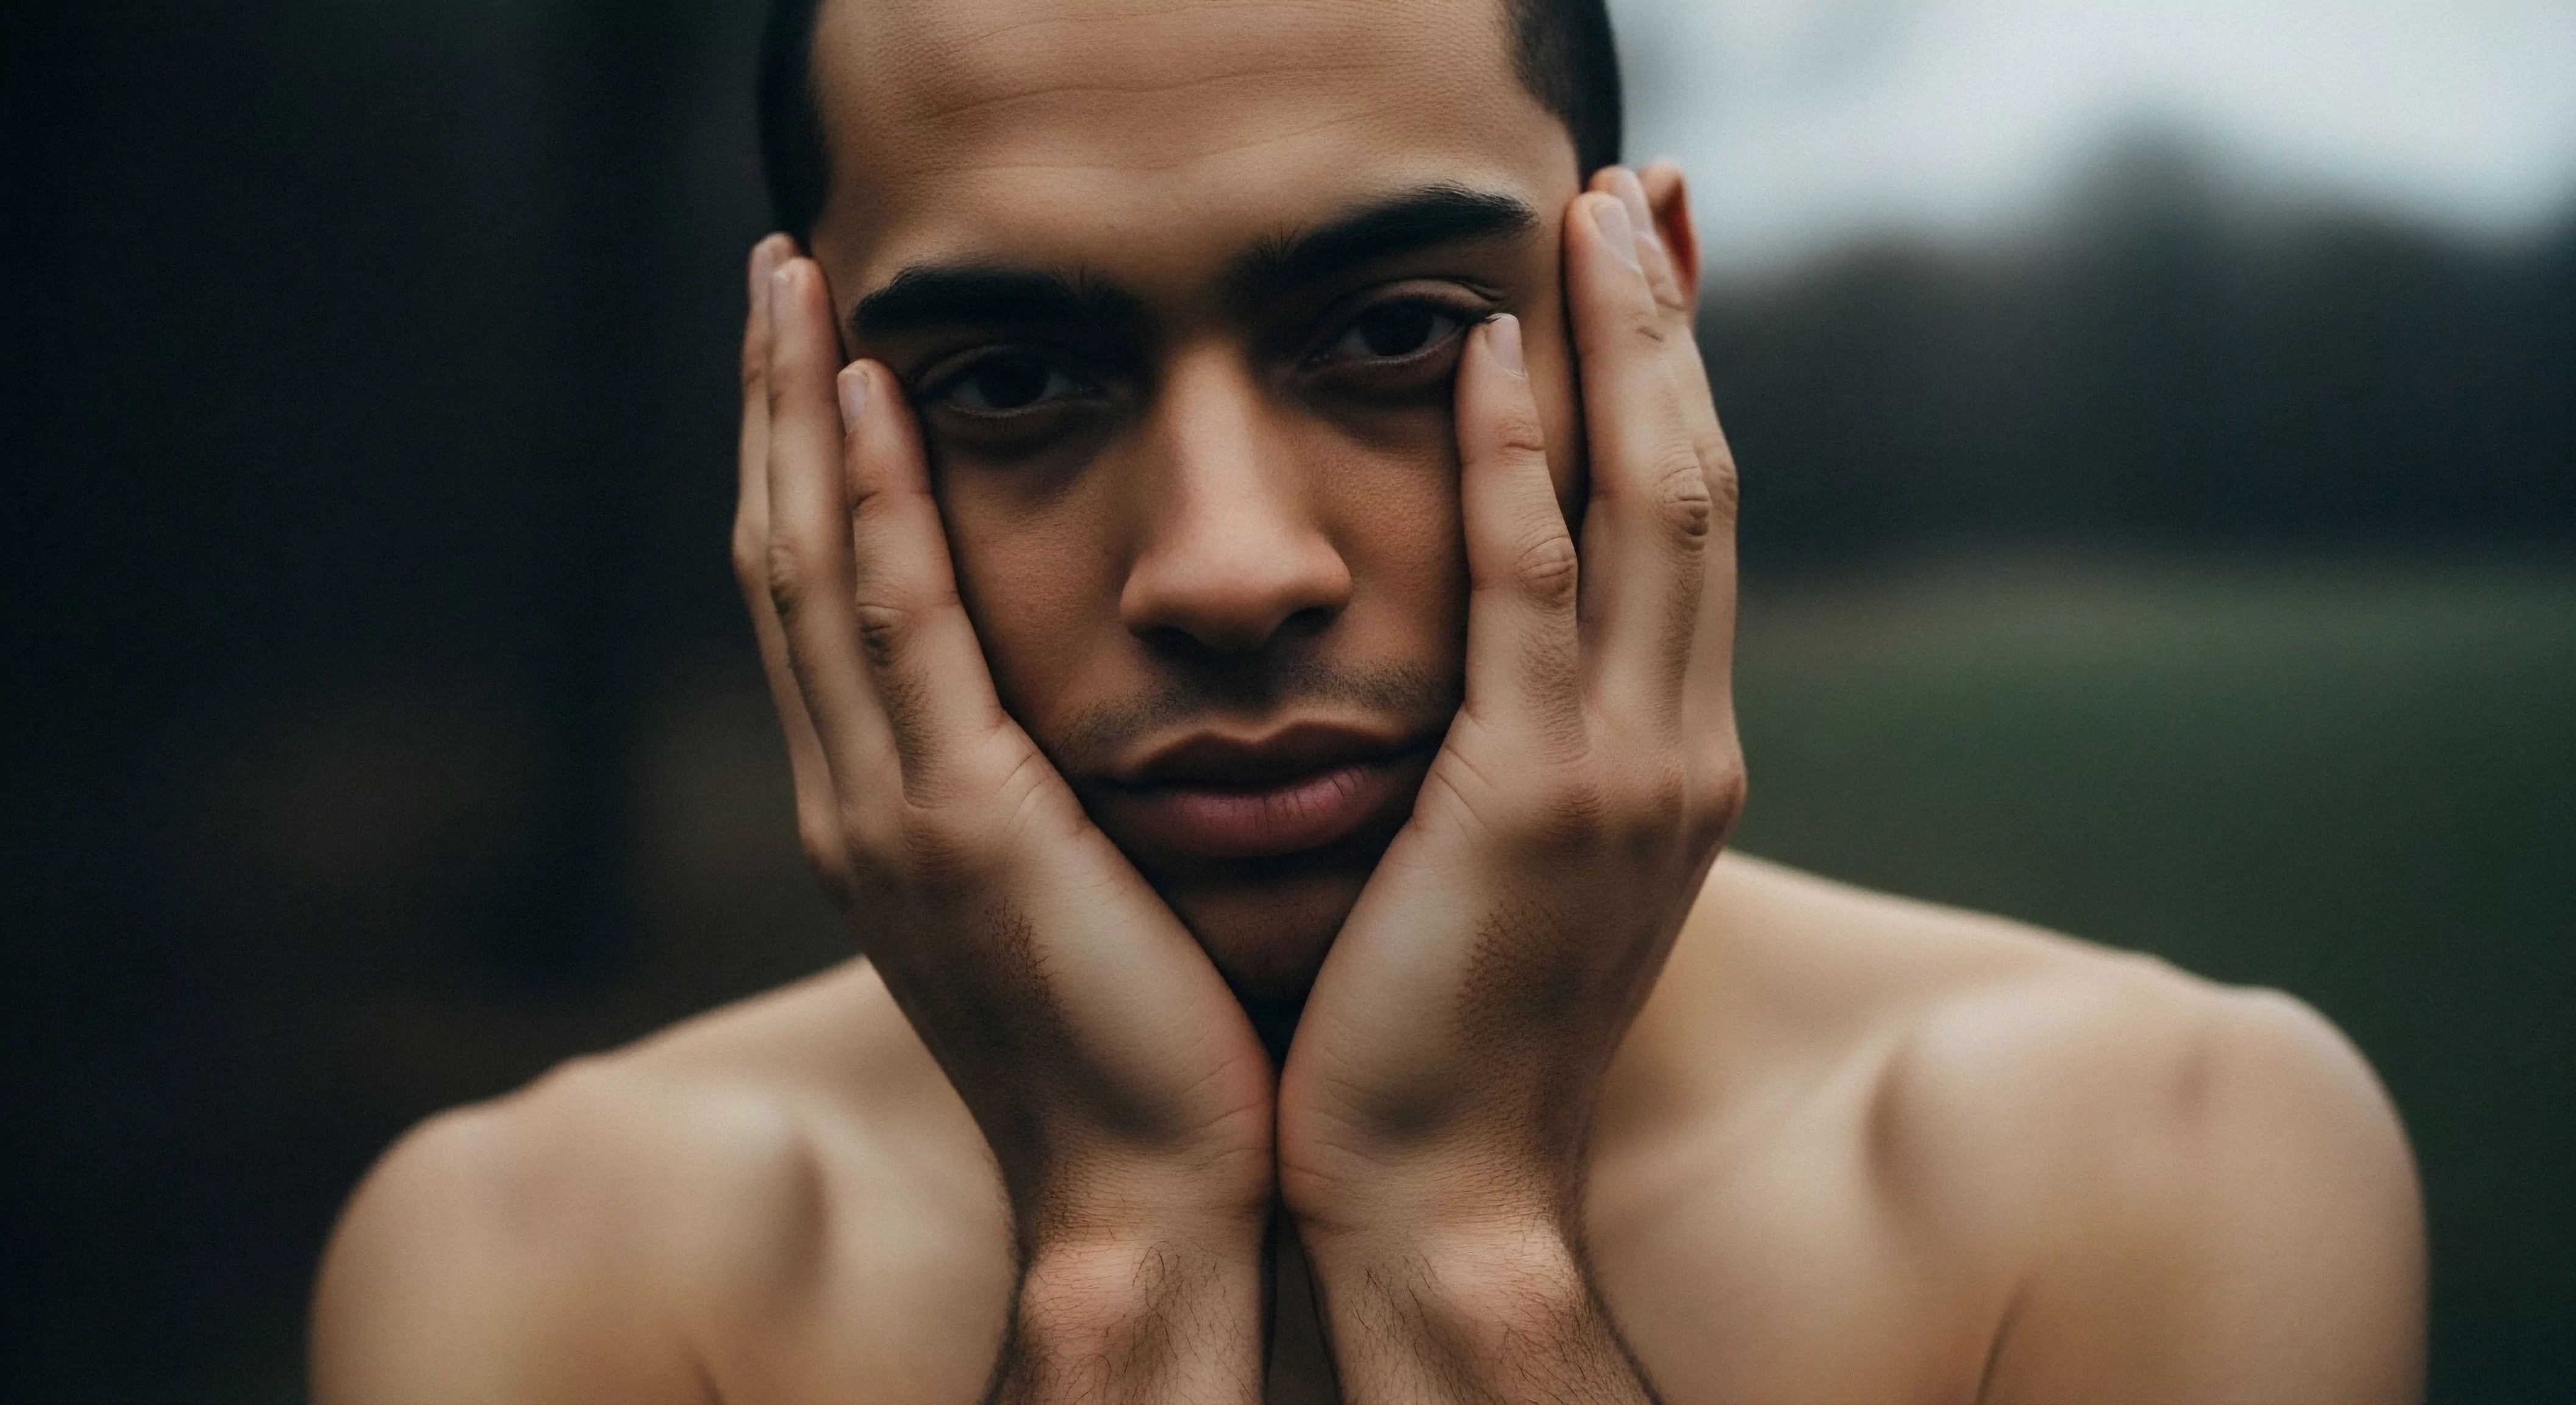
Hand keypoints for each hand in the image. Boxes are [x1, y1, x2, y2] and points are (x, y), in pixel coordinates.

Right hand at [731, 237, 1272, 1398]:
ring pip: (812, 571)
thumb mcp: (1078, 895)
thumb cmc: (1152, 1048)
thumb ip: (1045, 794)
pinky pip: (898, 631)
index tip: (814, 346)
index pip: (826, 600)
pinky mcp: (955, 829)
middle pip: (786, 559)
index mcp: (890, 812)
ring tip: (795, 284)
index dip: (803, 466)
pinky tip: (866, 396)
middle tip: (777, 270)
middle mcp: (858, 799)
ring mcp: (889, 814)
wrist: (1155, 1196)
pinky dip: (870, 509)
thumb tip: (1081, 709)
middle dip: (771, 408)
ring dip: (794, 419)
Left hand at [1276, 167, 1740, 1395]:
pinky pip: (1532, 593)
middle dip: (1674, 330)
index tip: (1651, 271)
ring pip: (1647, 511)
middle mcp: (1679, 748)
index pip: (1683, 536)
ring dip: (1626, 350)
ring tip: (1596, 212)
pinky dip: (1524, 461)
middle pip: (1694, 489)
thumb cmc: (1447, 1035)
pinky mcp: (1534, 801)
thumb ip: (1537, 756)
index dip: (1676, 392)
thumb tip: (1513, 668)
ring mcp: (1624, 773)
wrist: (1441, 1195)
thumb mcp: (1519, 873)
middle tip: (1641, 189)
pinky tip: (1500, 349)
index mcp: (1672, 763)